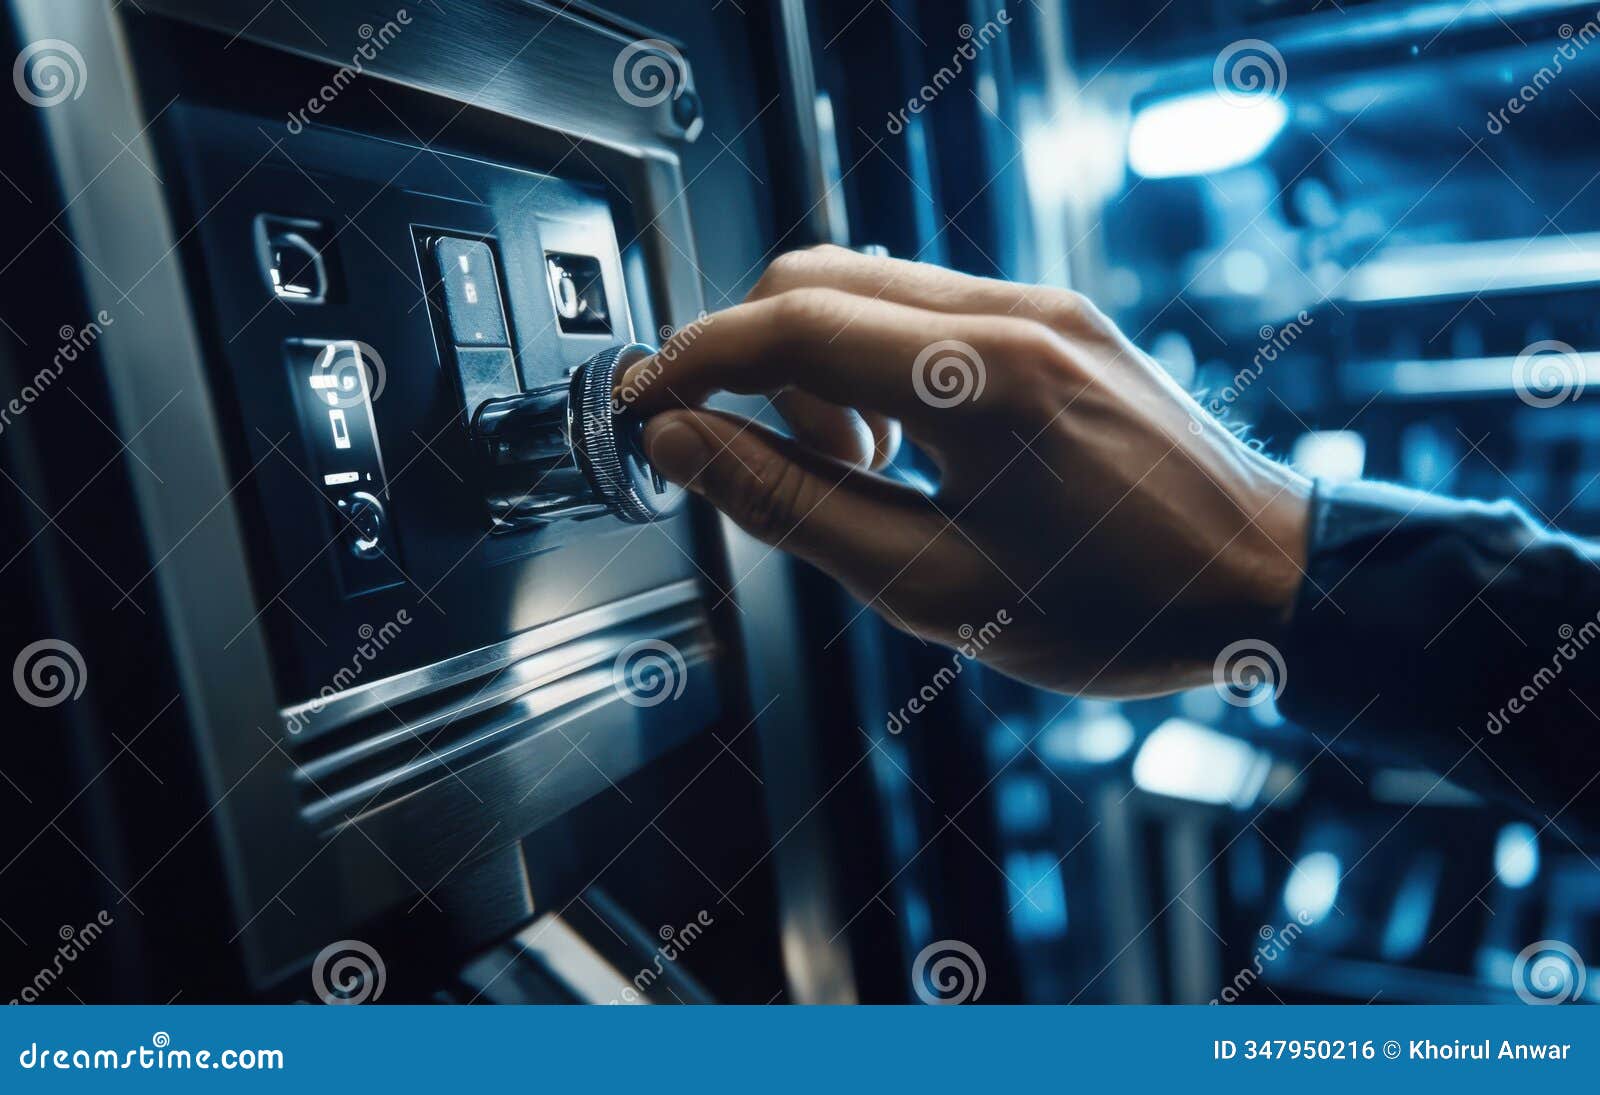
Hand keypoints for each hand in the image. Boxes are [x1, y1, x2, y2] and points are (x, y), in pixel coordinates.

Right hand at [621, 246, 1310, 697]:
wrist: (1263, 576)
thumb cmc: (1119, 604)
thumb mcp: (933, 588)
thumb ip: (795, 508)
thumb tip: (690, 448)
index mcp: (981, 380)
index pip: (787, 325)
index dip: (694, 363)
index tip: (647, 407)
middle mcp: (1012, 314)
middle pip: (814, 278)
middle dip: (746, 357)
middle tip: (736, 449)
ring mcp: (1041, 305)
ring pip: (866, 283)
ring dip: (812, 358)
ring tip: (846, 463)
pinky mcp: (1057, 317)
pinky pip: (926, 303)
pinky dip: (874, 356)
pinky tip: (901, 439)